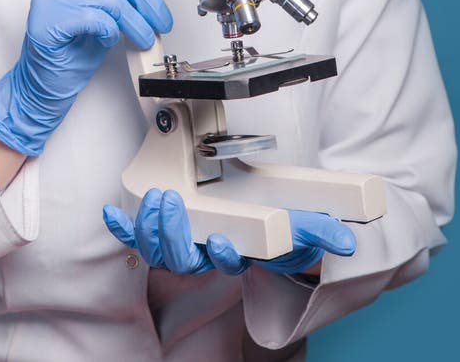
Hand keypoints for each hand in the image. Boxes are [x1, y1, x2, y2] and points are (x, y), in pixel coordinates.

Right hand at [0, 0, 171, 155]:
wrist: (45, 79)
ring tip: (144, 39)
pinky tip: (107, 40)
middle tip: (163, 23)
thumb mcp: (105, 10)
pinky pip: (96, 18)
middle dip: (150, 2)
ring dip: (137, 24)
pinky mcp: (48, 17)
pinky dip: (111, 32)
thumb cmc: (76, 43)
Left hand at [103, 189, 355, 275]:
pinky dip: (123, 227)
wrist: (250, 216)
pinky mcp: (161, 232)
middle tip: (171, 203)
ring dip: (151, 225)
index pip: (225, 261)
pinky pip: (136, 238)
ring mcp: (181, 243)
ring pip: (158, 249)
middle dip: (173, 234)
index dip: (220, 255)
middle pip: (183, 258)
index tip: (218, 241)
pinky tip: (112, 214)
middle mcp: (205, 252)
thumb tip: (347, 238)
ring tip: (156, 198)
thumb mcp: (299, 223)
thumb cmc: (271, 219)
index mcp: (237, 251)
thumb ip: (322, 230)